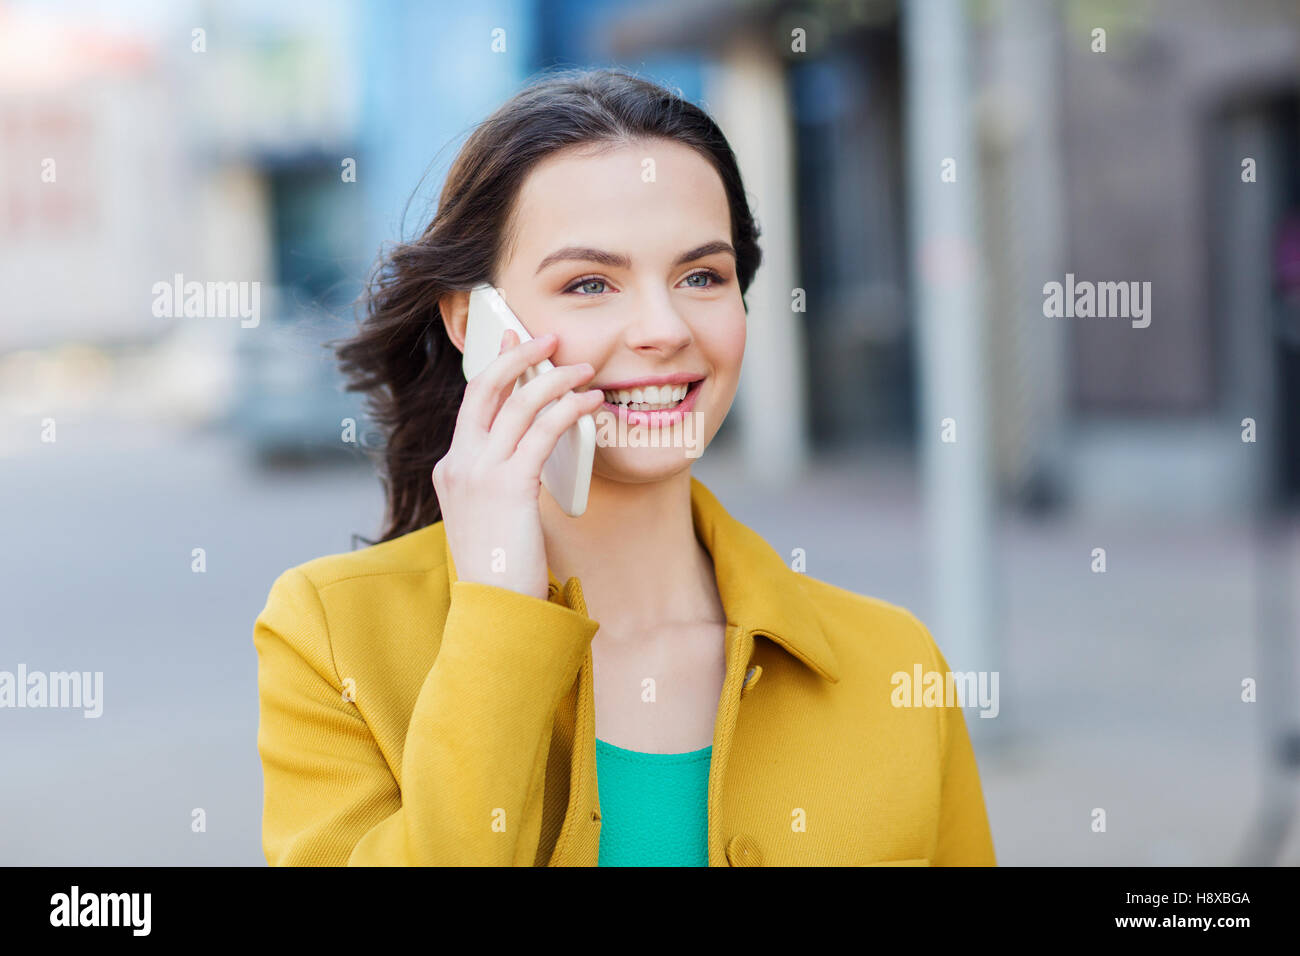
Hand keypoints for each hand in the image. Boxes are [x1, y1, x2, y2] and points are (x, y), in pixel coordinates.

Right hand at [433, 329, 604, 599]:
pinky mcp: (508, 486)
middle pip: (484, 388)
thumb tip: (534, 451)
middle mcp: (457, 464)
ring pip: (517, 404)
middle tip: (550, 338)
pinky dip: (568, 409)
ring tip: (586, 371)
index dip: (497, 368)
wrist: (496, 608)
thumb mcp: (490, 514)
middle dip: (519, 355)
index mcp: (450, 468)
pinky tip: (590, 403)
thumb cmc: (503, 567)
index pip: (472, 404)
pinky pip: (542, 431)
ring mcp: (478, 473)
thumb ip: (501, 480)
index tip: (518, 343)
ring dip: (555, 379)